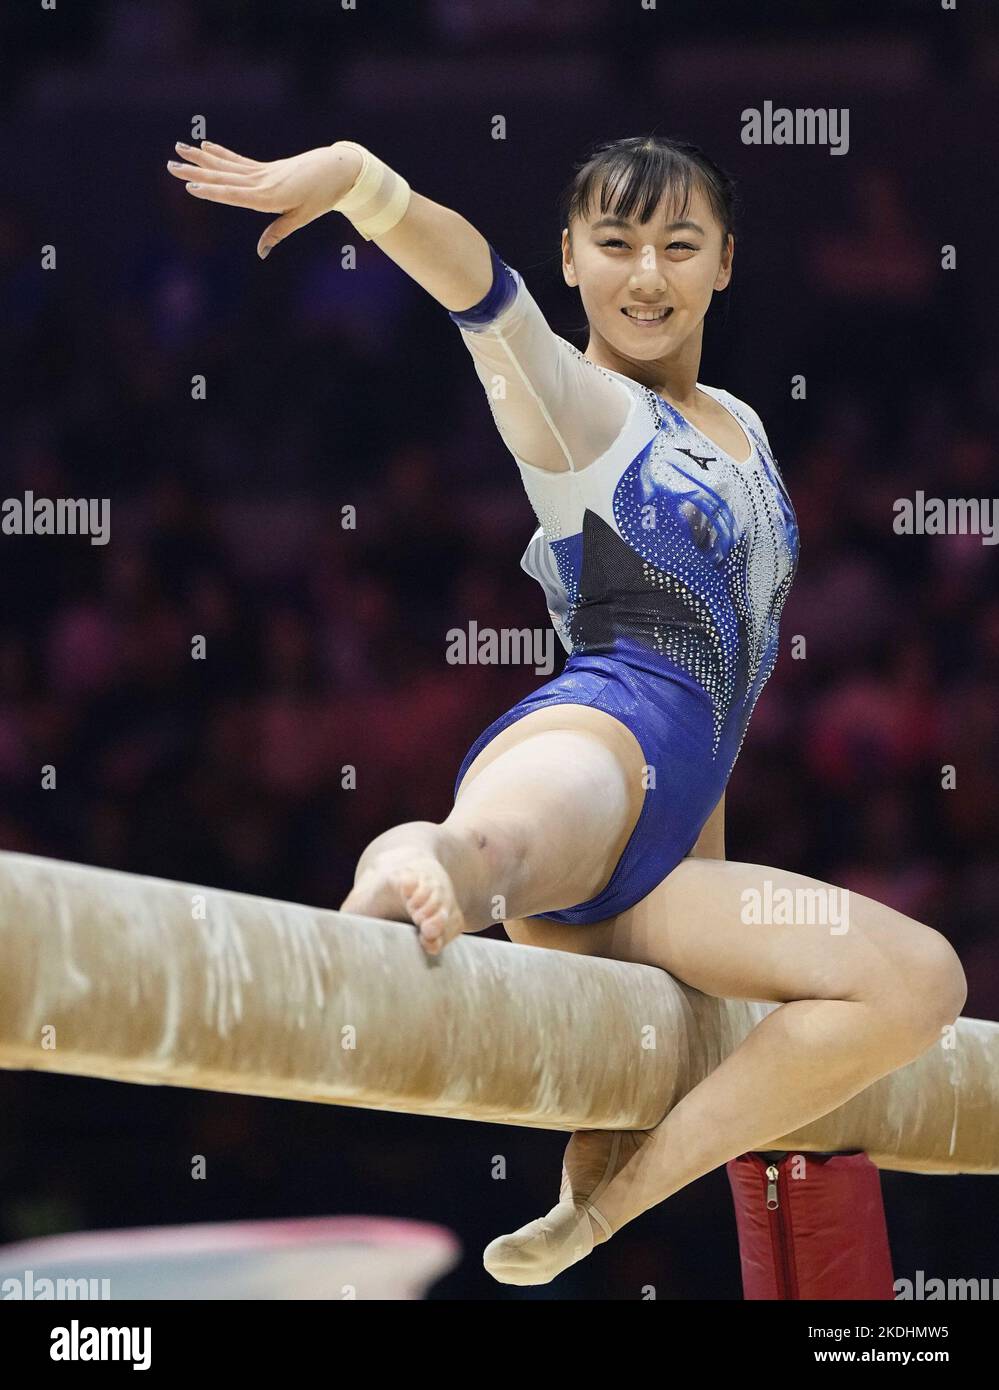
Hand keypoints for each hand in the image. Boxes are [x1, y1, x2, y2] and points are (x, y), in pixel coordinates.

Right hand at [165, 139, 361, 258]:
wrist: (335, 170)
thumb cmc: (321, 196)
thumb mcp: (302, 217)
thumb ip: (278, 233)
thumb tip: (260, 253)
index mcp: (268, 197)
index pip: (234, 194)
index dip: (212, 191)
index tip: (191, 185)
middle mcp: (261, 182)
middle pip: (223, 177)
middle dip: (195, 171)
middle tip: (170, 165)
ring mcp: (261, 172)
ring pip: (225, 165)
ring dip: (201, 158)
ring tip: (179, 148)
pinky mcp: (264, 168)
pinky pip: (237, 161)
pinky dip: (220, 154)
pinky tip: (205, 146)